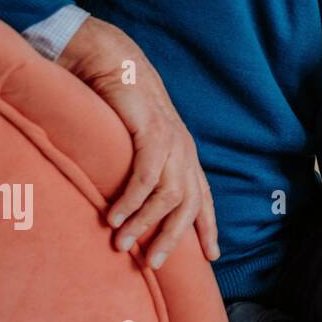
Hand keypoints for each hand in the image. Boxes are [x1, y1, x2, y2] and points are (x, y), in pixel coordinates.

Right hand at [58, 17, 219, 268]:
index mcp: (183, 153)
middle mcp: (182, 148)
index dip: (208, 227)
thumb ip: (141, 170)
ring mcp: (169, 137)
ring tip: (122, 244)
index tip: (211, 257)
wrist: (110, 58)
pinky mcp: (149, 127)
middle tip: (153, 263)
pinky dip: (132, 198)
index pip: (202, 197)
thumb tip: (132, 209)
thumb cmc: (116, 104)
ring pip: (169, 193)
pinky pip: (146, 172)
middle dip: (173, 237)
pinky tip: (116, 215)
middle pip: (189, 203)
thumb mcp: (134, 143)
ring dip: (144, 222)